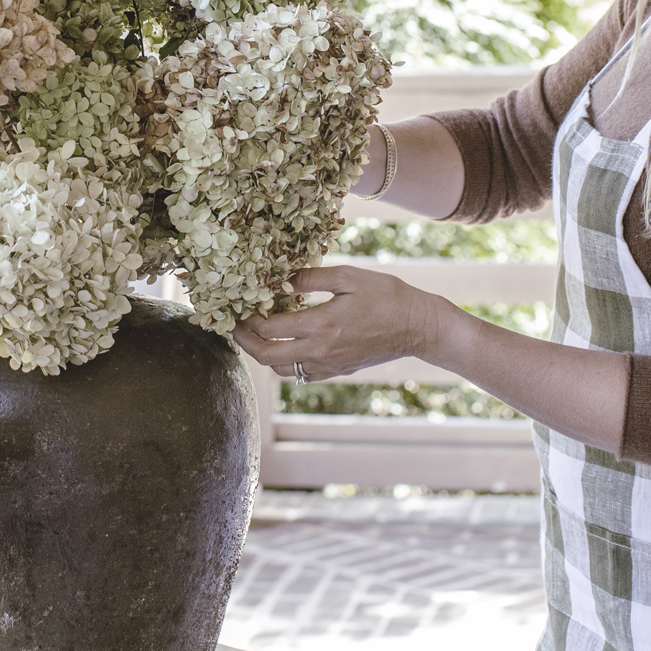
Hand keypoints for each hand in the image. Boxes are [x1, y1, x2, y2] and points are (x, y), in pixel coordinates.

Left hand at [233, 263, 433, 379]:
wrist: (417, 326)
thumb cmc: (386, 295)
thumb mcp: (347, 276)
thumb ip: (309, 278)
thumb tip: (278, 279)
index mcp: (319, 326)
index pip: (267, 329)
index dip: (246, 318)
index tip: (237, 304)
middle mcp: (320, 351)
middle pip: (266, 356)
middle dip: (243, 340)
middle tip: (232, 324)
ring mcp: (329, 365)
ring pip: (282, 369)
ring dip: (263, 353)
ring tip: (255, 333)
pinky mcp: (338, 371)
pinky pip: (301, 373)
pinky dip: (285, 361)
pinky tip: (284, 343)